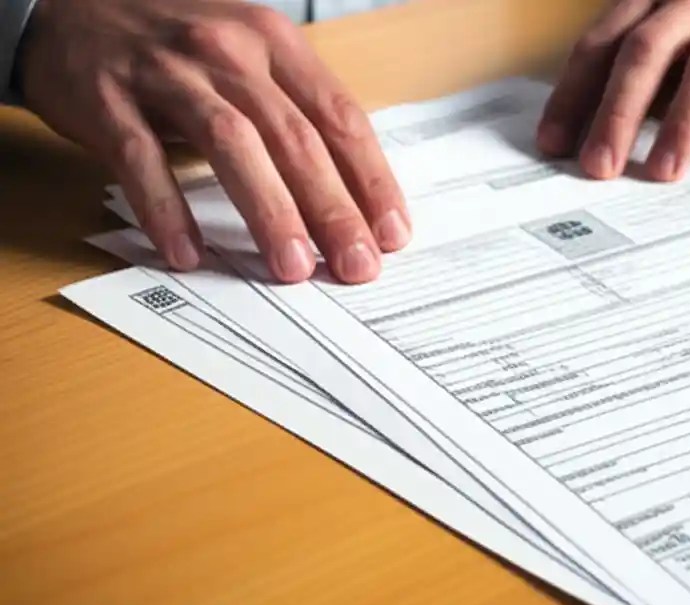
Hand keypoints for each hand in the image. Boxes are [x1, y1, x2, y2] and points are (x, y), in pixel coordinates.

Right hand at [16, 0, 409, 282]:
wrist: (69, 3)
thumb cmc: (177, 45)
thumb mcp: (248, 55)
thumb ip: (296, 111)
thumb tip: (355, 194)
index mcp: (274, 43)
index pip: (338, 116)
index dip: (370, 178)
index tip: (392, 233)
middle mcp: (227, 51)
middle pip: (294, 137)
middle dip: (332, 208)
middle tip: (357, 265)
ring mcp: (166, 73)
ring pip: (232, 145)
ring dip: (268, 210)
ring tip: (293, 267)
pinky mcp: (108, 98)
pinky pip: (141, 158)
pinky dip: (167, 208)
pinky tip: (188, 253)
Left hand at [538, 0, 689, 182]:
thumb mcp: (678, 10)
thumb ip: (641, 50)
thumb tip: (594, 125)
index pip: (603, 43)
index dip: (574, 93)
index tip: (553, 143)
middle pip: (646, 51)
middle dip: (617, 112)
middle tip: (598, 167)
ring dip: (683, 123)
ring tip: (663, 173)